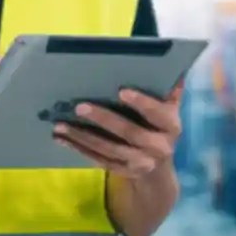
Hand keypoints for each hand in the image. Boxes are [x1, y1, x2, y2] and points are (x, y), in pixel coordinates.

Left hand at [55, 83, 183, 178]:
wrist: (158, 172)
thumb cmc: (160, 130)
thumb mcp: (170, 111)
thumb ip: (169, 91)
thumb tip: (174, 64)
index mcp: (171, 126)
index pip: (157, 113)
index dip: (141, 103)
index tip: (121, 91)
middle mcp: (158, 147)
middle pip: (129, 132)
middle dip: (103, 119)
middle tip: (79, 106)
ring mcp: (139, 162)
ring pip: (108, 148)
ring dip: (83, 136)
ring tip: (61, 124)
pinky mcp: (122, 171)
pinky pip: (98, 159)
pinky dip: (79, 149)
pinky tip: (62, 139)